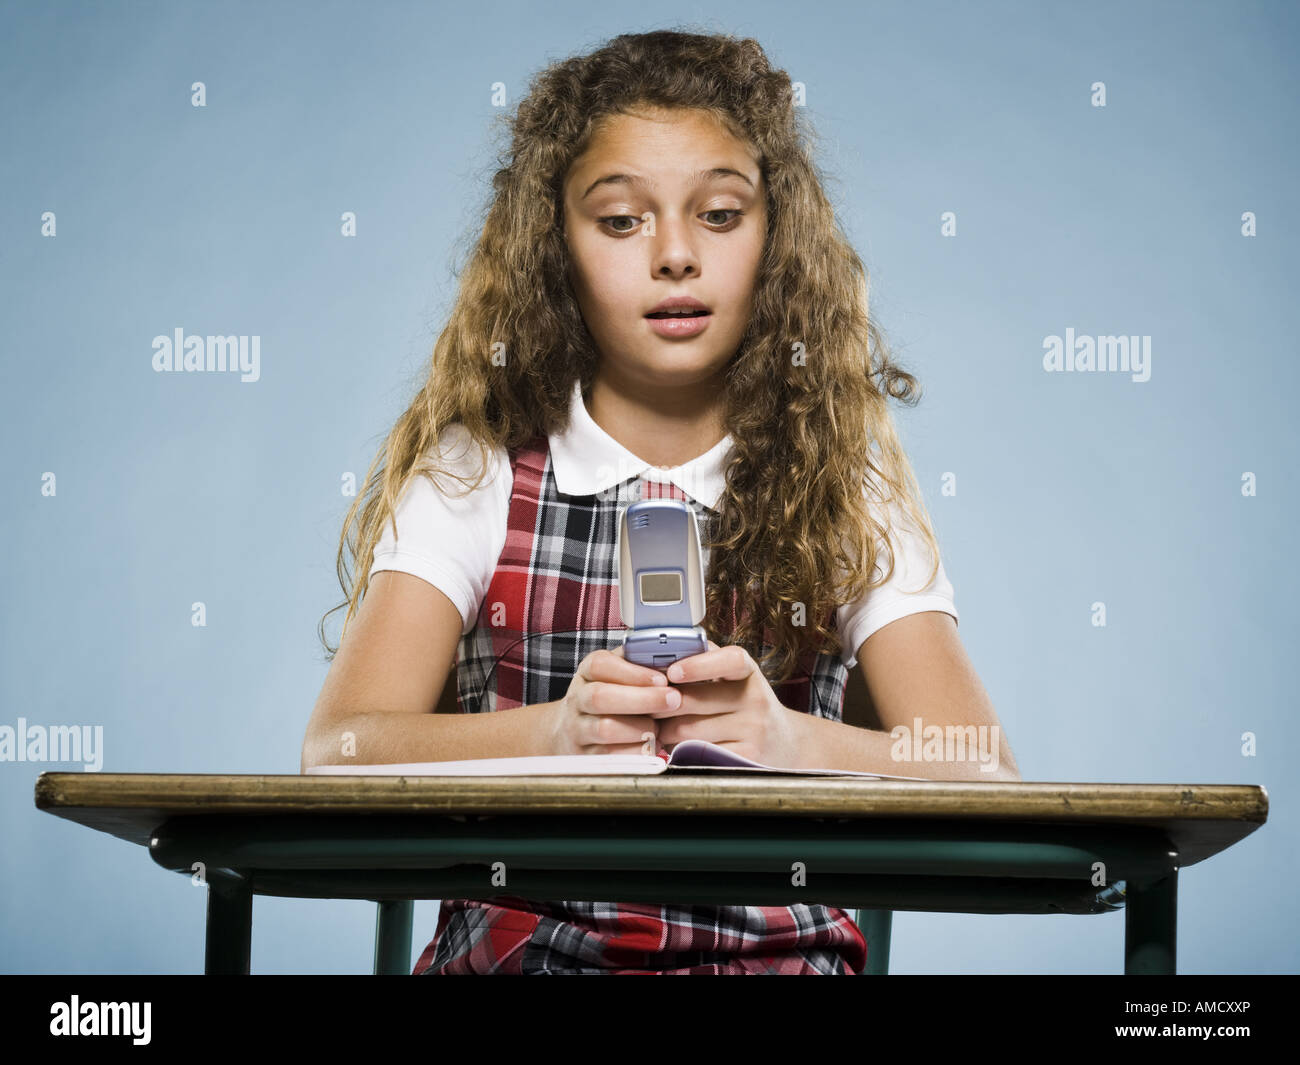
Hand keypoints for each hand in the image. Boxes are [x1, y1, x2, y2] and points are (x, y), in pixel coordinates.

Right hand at [545, 646, 679, 756]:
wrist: (574, 729)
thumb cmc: (610, 695)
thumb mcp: (619, 672)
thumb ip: (640, 663)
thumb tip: (675, 657)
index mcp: (587, 672)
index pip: (600, 665)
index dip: (632, 672)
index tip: (662, 678)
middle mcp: (578, 699)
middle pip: (601, 697)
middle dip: (642, 699)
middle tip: (674, 699)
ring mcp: (578, 729)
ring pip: (605, 728)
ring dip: (639, 728)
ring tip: (659, 727)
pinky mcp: (584, 755)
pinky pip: (610, 756)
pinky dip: (634, 752)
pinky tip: (649, 746)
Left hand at [652, 640, 809, 767]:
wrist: (783, 742)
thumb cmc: (745, 704)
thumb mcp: (734, 677)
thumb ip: (705, 659)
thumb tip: (664, 649)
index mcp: (749, 672)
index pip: (730, 660)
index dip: (699, 665)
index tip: (672, 672)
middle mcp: (756, 699)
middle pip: (695, 701)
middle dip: (662, 704)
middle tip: (646, 705)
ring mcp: (753, 730)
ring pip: (690, 731)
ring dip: (666, 730)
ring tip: (659, 728)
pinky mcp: (747, 758)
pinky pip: (698, 754)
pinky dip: (680, 751)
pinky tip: (676, 747)